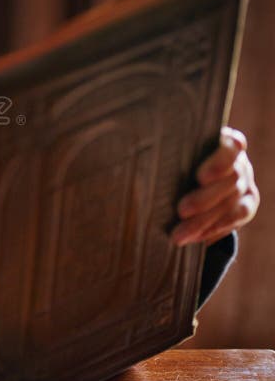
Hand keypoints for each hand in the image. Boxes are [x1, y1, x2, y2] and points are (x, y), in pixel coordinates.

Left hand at [171, 126, 258, 245]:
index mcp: (221, 142)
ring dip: (205, 220)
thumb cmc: (172, 160)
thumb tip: (132, 162)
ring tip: (179, 234)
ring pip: (232, 203)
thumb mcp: (170, 155)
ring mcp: (246, 183)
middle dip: (205, 198)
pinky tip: (195, 238)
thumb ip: (164, 156)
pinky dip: (214, 230)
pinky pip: (236, 218)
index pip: (230, 147)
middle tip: (181, 210)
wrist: (191, 178)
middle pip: (230, 180)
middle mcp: (237, 161)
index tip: (200, 177)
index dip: (219, 163)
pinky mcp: (247, 204)